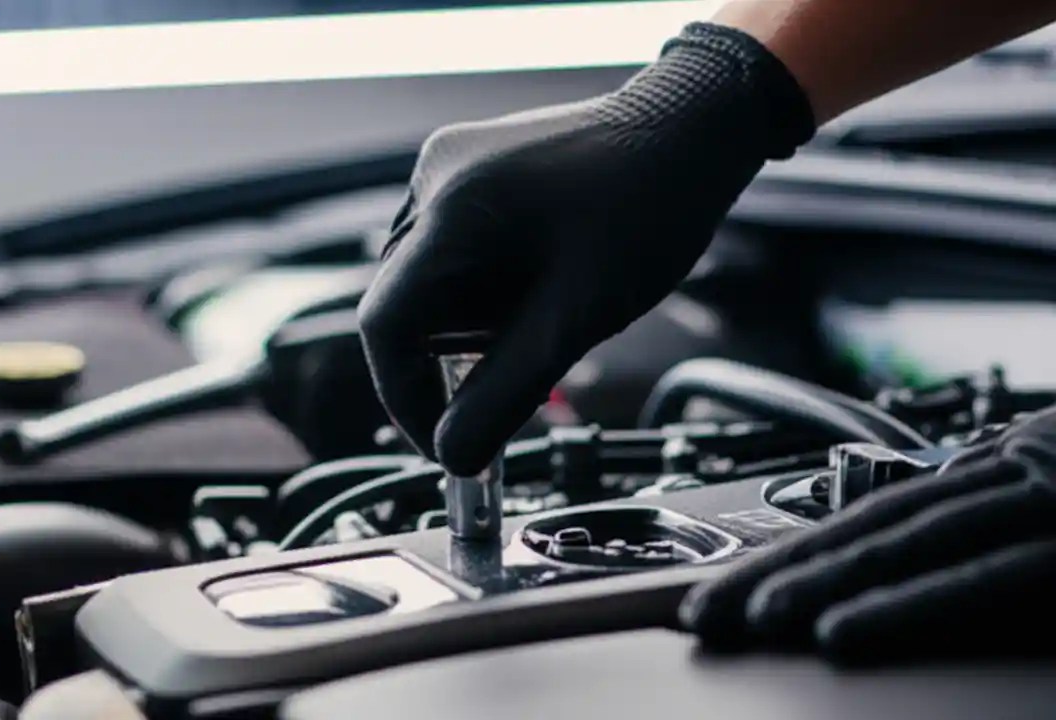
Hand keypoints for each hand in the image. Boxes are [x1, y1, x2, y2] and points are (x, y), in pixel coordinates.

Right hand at [358, 23, 813, 474]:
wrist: (691, 127)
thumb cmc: (647, 211)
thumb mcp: (575, 320)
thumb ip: (504, 393)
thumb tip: (453, 456)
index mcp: (450, 212)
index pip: (384, 325)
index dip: (405, 396)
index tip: (444, 439)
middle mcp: (433, 180)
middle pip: (404, 304)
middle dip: (451, 359)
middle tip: (513, 384)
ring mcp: (448, 167)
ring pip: (427, 280)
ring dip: (471, 322)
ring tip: (542, 318)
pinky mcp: (467, 167)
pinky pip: (447, 247)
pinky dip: (480, 286)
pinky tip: (535, 285)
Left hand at [680, 405, 1055, 664]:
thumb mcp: (1044, 509)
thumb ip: (975, 533)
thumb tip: (909, 568)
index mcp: (984, 473)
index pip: (863, 517)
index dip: (788, 554)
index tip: (721, 593)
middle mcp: (996, 478)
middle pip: (861, 529)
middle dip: (774, 571)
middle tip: (704, 612)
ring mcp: (1032, 505)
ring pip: (899, 546)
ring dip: (817, 583)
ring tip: (751, 618)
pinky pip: (978, 581)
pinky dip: (903, 605)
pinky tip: (839, 631)